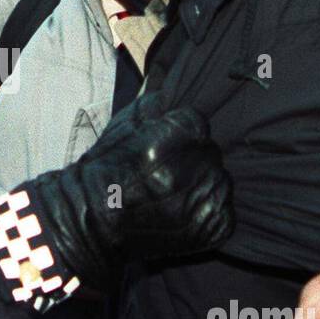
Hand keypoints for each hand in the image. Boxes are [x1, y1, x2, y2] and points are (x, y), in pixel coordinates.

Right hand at [25, 92, 232, 290]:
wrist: (94, 223)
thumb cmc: (106, 171)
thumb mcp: (122, 126)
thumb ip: (155, 103)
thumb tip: (176, 90)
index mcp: (172, 138)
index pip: (199, 124)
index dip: (180, 136)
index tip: (163, 151)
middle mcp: (193, 170)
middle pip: (211, 153)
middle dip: (192, 161)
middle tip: (165, 176)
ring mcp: (206, 202)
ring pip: (221, 182)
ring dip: (202, 187)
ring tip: (172, 197)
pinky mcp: (215, 228)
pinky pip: (225, 213)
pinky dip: (208, 214)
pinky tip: (181, 216)